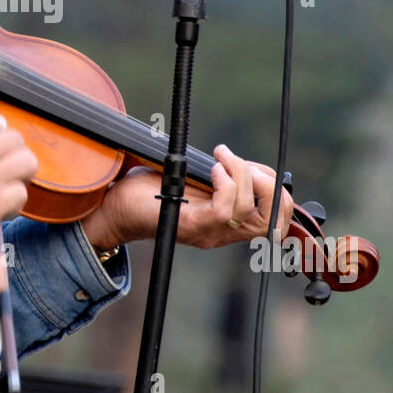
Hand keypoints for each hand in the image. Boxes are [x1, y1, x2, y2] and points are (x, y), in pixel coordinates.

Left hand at [81, 144, 293, 250]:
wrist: (115, 210)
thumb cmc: (149, 192)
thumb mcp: (192, 181)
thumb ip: (218, 177)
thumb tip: (239, 161)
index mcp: (227, 224)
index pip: (274, 220)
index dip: (277, 191)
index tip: (255, 166)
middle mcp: (222, 233)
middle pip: (271, 222)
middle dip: (271, 187)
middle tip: (247, 164)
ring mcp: (208, 233)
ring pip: (249, 212)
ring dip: (242, 175)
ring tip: (222, 159)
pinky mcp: (191, 226)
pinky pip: (223, 210)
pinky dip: (225, 183)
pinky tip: (213, 170)